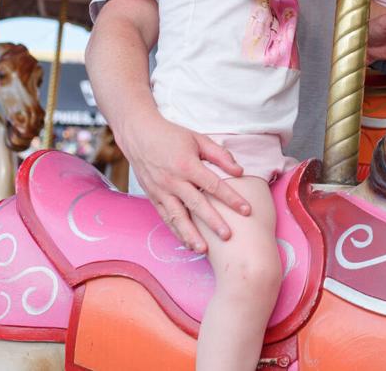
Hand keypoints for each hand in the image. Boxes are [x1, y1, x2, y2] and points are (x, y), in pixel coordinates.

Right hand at [118, 110, 248, 252]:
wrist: (139, 135)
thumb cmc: (171, 136)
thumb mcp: (198, 139)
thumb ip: (220, 155)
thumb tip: (240, 171)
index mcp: (187, 165)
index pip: (214, 185)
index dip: (231, 198)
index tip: (246, 210)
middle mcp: (173, 181)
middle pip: (197, 205)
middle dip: (213, 222)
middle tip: (228, 236)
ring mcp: (161, 191)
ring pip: (178, 217)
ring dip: (191, 234)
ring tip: (203, 250)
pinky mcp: (153, 197)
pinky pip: (166, 218)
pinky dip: (176, 231)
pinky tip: (187, 242)